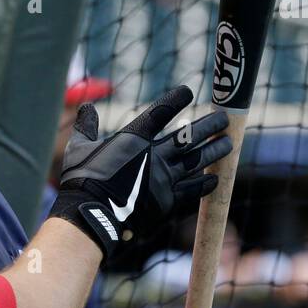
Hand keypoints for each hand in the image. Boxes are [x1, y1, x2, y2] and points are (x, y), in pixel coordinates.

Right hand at [48, 86, 230, 263]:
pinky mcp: (166, 201)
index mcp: (133, 138)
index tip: (188, 92)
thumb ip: (86, 126)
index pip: (161, 112)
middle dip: (209, 125)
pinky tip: (215, 178)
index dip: (176, 100)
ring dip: (215, 151)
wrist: (90, 215)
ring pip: (197, 161)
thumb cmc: (80, 180)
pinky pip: (192, 190)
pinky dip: (205, 183)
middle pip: (189, 135)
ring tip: (228, 144)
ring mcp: (162, 178)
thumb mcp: (78, 148)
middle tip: (224, 118)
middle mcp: (153, 155)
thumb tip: (86, 106)